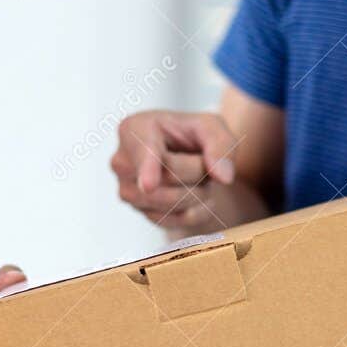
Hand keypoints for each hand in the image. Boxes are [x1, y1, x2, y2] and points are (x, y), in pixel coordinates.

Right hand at [111, 109, 240, 231]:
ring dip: (199, 192)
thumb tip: (224, 177)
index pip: (144, 152)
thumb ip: (221, 144)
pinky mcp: (140, 213)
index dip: (148, 169)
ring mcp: (127, 191)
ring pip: (174, 203)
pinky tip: (194, 193)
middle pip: (169, 178)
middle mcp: (122, 162)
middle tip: (201, 161)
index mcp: (134, 129)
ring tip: (197, 176)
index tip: (149, 185)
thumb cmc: (192, 135)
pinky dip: (197, 210)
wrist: (185, 157)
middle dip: (198, 173)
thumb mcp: (212, 126)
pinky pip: (179, 220)